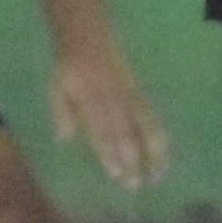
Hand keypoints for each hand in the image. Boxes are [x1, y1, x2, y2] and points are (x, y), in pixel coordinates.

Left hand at [50, 39, 168, 188]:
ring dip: (152, 150)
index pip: (102, 132)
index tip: (117, 174)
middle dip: (131, 159)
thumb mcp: (57, 88)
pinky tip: (164, 151)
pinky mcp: (138, 92)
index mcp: (90, 100)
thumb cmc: (70, 69)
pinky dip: (159, 134)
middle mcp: (112, 100)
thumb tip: (63, 139)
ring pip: (144, 126)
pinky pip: (151, 115)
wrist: (88, 38)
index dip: (110, 153)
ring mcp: (128, 95)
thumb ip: (61, 112)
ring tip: (157, 173)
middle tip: (135, 184)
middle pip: (124, 133)